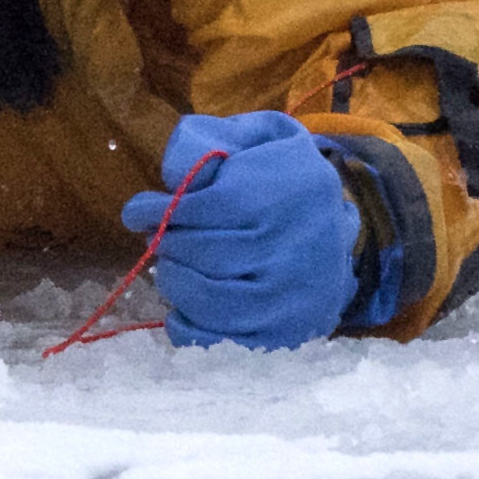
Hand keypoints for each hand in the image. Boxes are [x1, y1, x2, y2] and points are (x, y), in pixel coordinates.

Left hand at [119, 111, 357, 349]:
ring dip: (175, 283)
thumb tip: (177, 171)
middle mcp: (296, 246)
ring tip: (169, 268)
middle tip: (156, 238)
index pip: (205, 208)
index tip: (136, 211)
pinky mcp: (286, 333)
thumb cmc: (287, 179)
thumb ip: (223, 138)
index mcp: (289, 191)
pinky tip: (180, 309)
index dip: (161, 210)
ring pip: (211, 299)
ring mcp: (293, 297)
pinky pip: (223, 341)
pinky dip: (190, 328)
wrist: (341, 230)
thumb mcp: (266, 137)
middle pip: (204, 253)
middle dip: (167, 244)